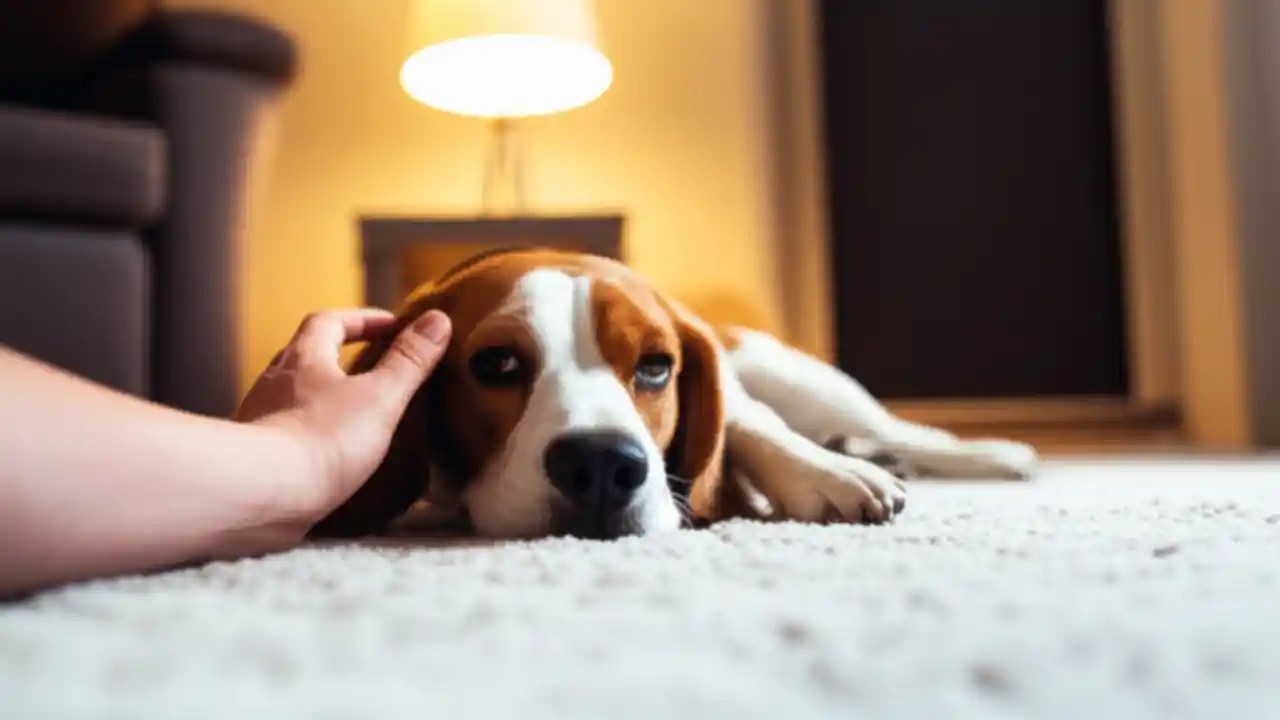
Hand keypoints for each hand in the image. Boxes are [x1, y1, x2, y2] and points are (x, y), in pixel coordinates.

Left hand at [235, 308, 450, 525]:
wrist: (265, 493)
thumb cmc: (323, 438)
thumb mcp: (380, 396)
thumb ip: (409, 360)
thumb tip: (437, 319)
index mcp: (304, 357)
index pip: (331, 321)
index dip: (363, 320)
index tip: (392, 326)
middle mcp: (274, 381)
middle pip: (307, 355)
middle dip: (340, 355)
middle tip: (374, 365)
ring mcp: (261, 419)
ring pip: (294, 395)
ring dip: (322, 395)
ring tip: (356, 411)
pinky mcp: (258, 456)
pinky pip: (288, 432)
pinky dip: (311, 433)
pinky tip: (330, 453)